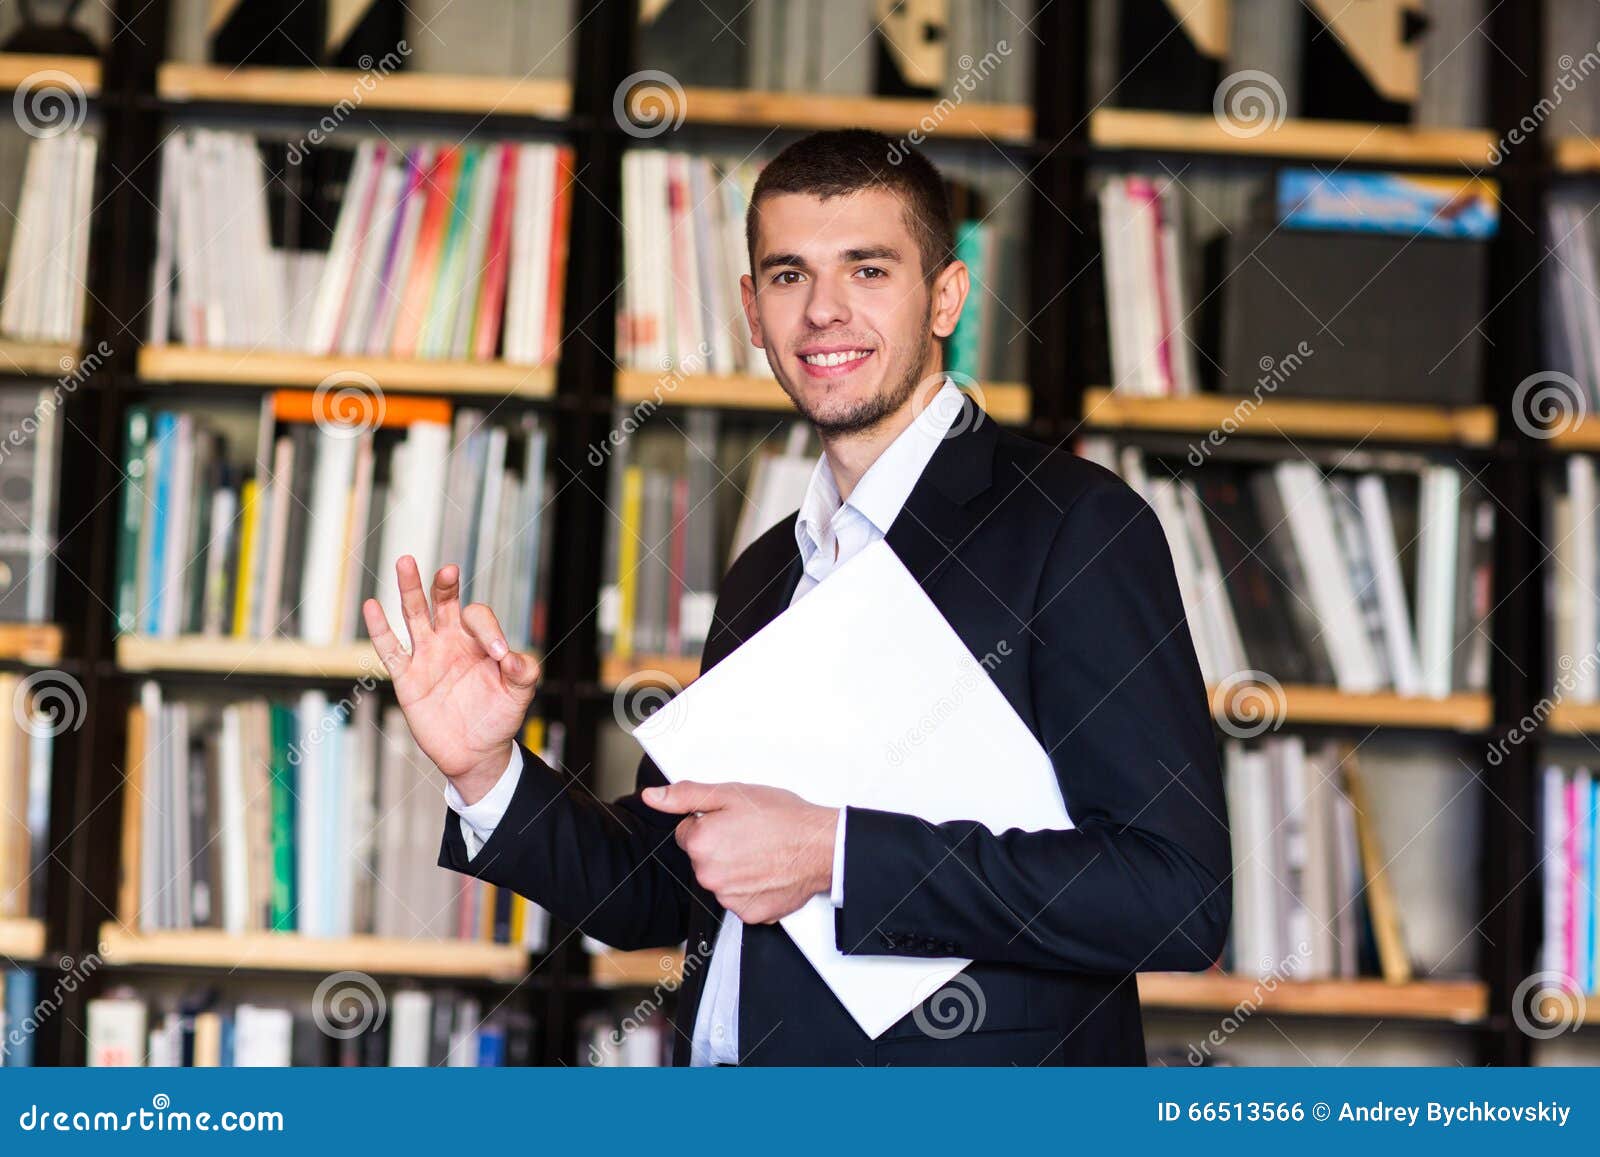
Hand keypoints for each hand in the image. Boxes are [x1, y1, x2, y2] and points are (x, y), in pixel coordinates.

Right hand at [362, 556, 539, 802]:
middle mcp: (450, 641)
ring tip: (405, 562)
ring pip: (414, 615)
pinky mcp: (407, 677)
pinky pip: (390, 649)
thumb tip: (512, 657)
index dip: (488, 630)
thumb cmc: (498, 717)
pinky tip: (372, 606)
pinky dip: (380, 628)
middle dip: (445, 585)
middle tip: (449, 571)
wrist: (476, 752)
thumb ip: (524, 671)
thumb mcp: (520, 694)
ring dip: (409, 589)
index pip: (477, 616)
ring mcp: (427, 656)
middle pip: (443, 602)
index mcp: (478, 640)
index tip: (499, 655)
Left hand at [643, 782, 837, 923]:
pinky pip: (740, 899)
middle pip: (703, 858)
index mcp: (700, 844)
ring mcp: (730, 899)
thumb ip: (686, 795)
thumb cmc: (783, 818)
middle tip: (750, 834)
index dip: (710, 822)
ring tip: (762, 851)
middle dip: (721, 846)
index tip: (733, 820)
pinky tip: (767, 871)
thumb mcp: (732, 793)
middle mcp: (709, 876)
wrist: (821, 846)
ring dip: (735, 868)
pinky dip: (752, 888)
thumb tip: (653, 797)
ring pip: (721, 879)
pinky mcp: (750, 913)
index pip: (688, 832)